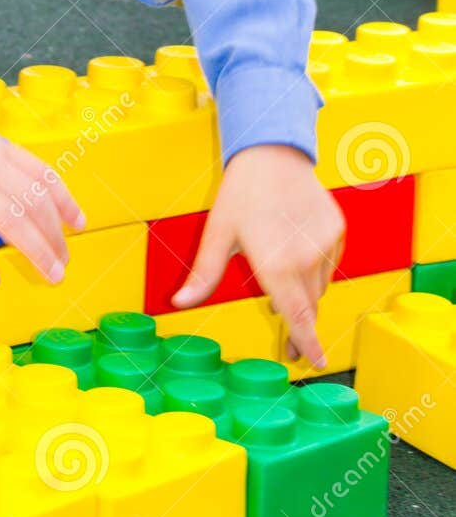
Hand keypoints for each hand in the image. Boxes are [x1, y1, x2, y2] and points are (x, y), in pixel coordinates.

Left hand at [171, 144, 345, 368]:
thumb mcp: (217, 234)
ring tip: (281, 291)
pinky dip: (315, 272)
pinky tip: (296, 261)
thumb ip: (203, 274)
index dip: (306, 342)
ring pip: (319, 286)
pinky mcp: (337, 231)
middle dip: (301, 327)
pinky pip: (329, 264)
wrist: (274, 153)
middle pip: (309, 306)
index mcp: (277, 265)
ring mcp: (327, 244)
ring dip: (304, 296)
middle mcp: (308, 259)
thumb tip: (179, 302)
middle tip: (290, 345)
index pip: (297, 316)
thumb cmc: (242, 193)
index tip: (315, 363)